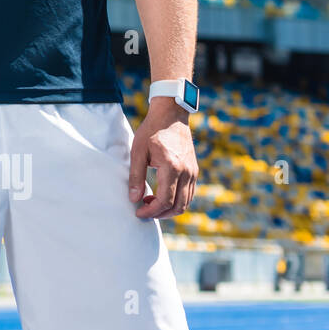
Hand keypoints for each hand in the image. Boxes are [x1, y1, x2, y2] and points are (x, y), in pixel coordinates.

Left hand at [128, 97, 197, 219]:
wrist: (171, 115)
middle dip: (160, 214)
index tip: (138, 212)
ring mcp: (193, 172)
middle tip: (144, 210)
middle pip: (178, 206)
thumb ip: (136, 176)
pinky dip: (176, 200)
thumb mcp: (138, 151)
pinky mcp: (194, 171)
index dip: (151, 211)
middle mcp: (187, 172)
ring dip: (169, 209)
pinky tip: (161, 195)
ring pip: (185, 202)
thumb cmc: (152, 131)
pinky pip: (189, 194)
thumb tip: (134, 198)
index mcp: (172, 167)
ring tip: (150, 202)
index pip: (165, 200)